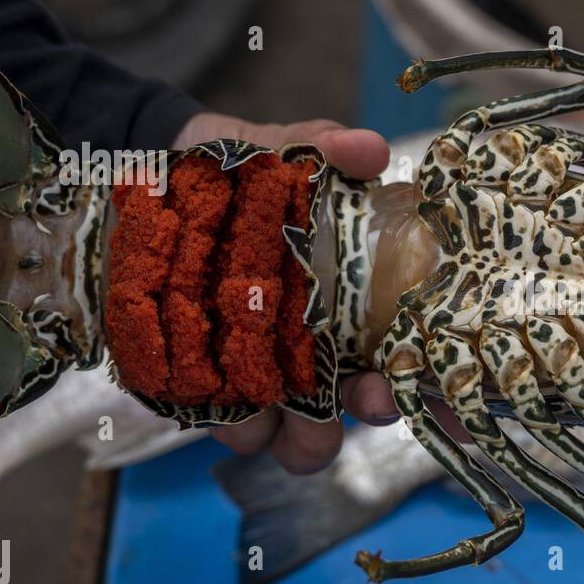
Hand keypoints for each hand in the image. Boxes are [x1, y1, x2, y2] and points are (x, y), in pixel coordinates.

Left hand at [172, 112, 397, 473]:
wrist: (159, 170)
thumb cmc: (242, 171)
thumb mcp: (285, 149)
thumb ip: (326, 147)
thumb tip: (369, 149)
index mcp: (344, 316)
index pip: (391, 369)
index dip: (417, 392)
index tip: (424, 401)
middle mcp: (301, 359)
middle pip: (332, 424)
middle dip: (342, 429)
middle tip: (362, 402)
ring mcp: (244, 375)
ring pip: (269, 436)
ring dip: (270, 430)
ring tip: (253, 401)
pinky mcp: (185, 378)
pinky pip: (202, 418)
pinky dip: (208, 411)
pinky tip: (198, 382)